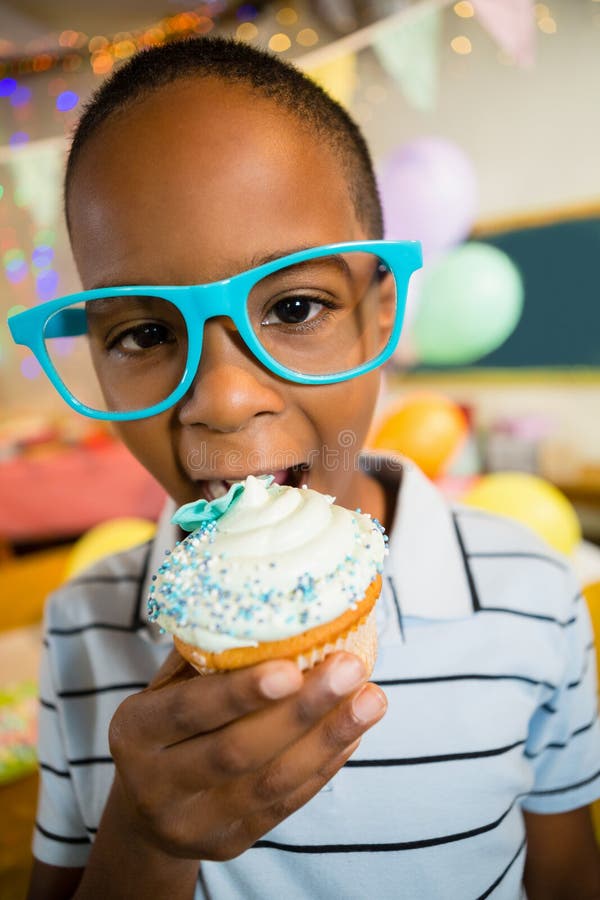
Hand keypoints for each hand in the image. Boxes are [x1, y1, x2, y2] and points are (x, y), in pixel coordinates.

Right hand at [108, 649, 386, 861]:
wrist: (146, 808)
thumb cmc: (168, 722)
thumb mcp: (167, 688)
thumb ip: (208, 658)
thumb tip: (274, 604)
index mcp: (134, 732)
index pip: (188, 712)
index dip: (240, 692)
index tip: (292, 665)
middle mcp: (155, 784)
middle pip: (237, 750)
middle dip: (301, 709)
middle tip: (349, 667)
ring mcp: (193, 822)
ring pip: (271, 783)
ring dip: (329, 737)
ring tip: (372, 699)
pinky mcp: (230, 842)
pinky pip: (286, 804)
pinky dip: (325, 765)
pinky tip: (354, 731)